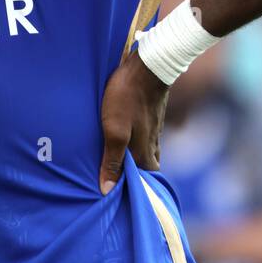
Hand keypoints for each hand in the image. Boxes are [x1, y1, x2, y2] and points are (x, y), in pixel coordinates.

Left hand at [99, 49, 169, 194]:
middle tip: (111, 180)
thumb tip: (107, 190)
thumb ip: (111, 160)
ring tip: (112, 162)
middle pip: (144, 171)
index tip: (113, 196)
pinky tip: (122, 140)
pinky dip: (134, 146)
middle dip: (131, 178)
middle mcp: (153, 147)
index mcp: (145, 155)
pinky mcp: (152, 119)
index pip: (142, 184)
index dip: (129, 191)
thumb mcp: (114, 131)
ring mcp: (154, 132)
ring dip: (132, 161)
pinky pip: (144, 141)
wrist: (148, 66)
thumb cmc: (127, 98)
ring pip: (145, 155)